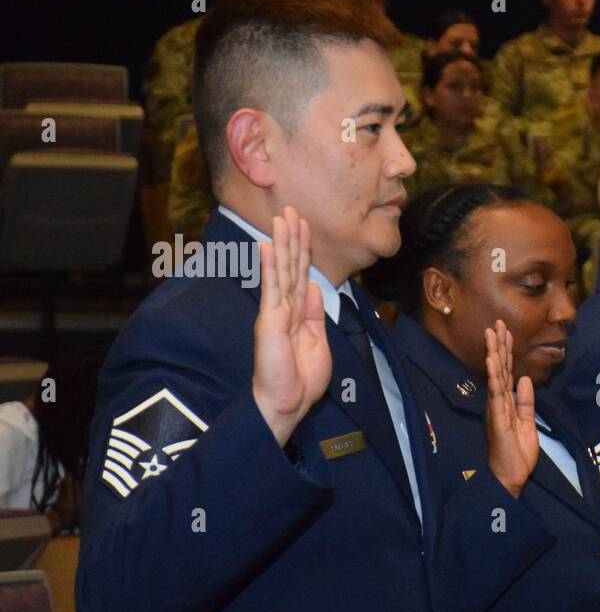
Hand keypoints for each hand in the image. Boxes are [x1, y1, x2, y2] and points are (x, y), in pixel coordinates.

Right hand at [253, 207, 330, 445]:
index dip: (304, 251)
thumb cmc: (302, 378)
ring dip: (283, 243)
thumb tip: (316, 287)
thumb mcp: (318, 340)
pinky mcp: (270, 319)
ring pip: (282, 270)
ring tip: (283, 217)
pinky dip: (270, 265)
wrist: (288, 401)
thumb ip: (316, 312)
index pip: (302, 275)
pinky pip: (272, 287)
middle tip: (292, 210)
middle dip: (293, 238)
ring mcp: (276, 311)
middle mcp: (285, 308)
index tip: (304, 227)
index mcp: (298, 313)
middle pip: (291, 266)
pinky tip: (268, 245)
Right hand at [484, 320, 537, 497]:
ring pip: (495, 376)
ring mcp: (496, 409)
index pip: (507, 372)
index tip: (507, 332)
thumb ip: (526, 402)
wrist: (511, 477)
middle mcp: (498, 402)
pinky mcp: (497, 418)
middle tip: (497, 323)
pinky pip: (495, 394)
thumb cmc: (517, 454)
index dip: (507, 352)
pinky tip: (491, 361)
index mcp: (506, 403)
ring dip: (494, 354)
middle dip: (499, 345)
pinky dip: (493, 376)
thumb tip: (526, 380)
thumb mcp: (528, 424)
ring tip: (492, 333)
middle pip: (499, 369)